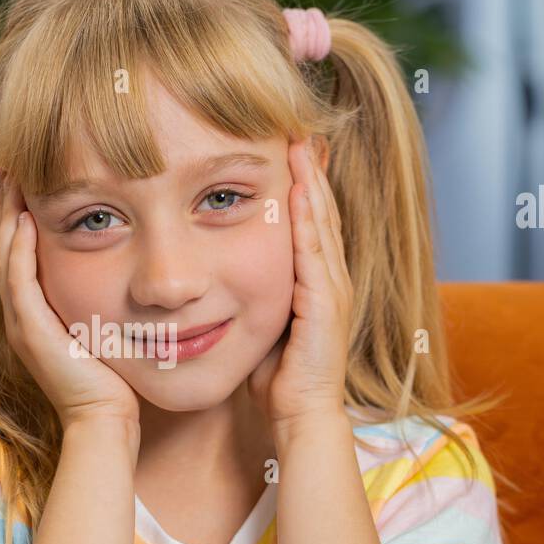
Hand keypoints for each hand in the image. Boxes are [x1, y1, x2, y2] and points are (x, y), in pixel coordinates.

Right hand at [0, 169, 140, 431]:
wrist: (105, 419)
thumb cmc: (116, 375)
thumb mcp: (105, 322)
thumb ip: (103, 292)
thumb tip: (126, 264)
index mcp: (34, 307)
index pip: (21, 247)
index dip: (20, 209)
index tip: (26, 172)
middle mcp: (20, 310)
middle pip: (6, 243)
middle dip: (7, 201)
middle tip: (7, 161)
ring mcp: (21, 321)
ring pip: (7, 256)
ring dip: (9, 214)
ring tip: (12, 176)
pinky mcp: (31, 332)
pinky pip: (20, 282)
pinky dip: (21, 249)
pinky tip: (28, 219)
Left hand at [246, 138, 353, 432]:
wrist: (299, 415)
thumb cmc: (274, 377)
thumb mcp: (257, 324)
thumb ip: (245, 296)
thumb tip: (211, 278)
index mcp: (313, 281)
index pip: (309, 222)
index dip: (302, 184)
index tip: (287, 147)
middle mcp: (329, 279)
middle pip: (321, 212)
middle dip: (311, 170)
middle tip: (299, 128)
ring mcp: (332, 290)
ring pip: (323, 224)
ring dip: (313, 183)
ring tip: (302, 145)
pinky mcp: (326, 305)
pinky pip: (316, 254)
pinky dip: (310, 221)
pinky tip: (301, 192)